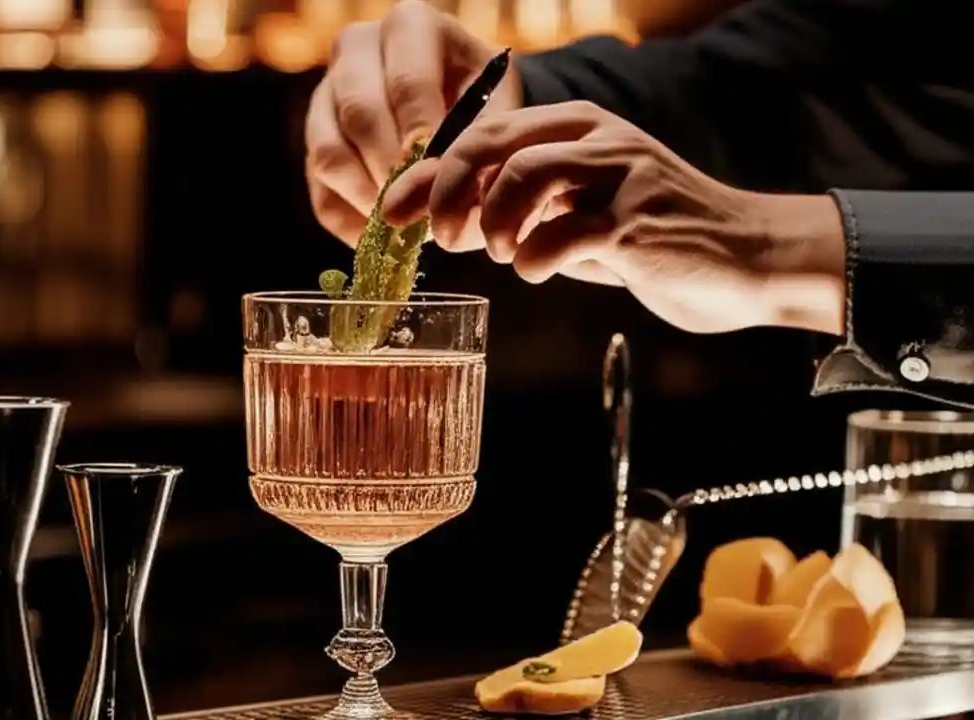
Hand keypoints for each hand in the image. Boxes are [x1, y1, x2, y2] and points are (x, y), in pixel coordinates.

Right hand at [305, 0, 521, 245]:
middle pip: (358, 115)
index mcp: (410, 25)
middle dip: (391, 171)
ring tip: (403, 226)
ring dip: (367, 200)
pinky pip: (320, 190)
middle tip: (421, 207)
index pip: (405, 82)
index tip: (434, 174)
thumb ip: (480, 146)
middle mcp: (357, 48)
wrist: (464, 107)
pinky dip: (350, 222)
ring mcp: (326, 94)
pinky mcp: (313, 140)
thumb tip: (450, 196)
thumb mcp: (498, 109)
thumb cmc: (486, 104)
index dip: (419, 135)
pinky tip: (383, 239)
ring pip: (328, 154)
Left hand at [382, 101, 846, 334]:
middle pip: (494, 144)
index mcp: (574, 127)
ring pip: (525, 174)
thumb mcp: (576, 215)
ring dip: (494, 223)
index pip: (480, 135)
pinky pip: (563, 234)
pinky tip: (538, 269)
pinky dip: (534, 259)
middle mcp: (596, 137)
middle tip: (441, 235)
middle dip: (450, 193)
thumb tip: (442, 224)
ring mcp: (622, 174)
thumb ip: (518, 212)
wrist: (746, 257)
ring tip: (500, 253)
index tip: (393, 213)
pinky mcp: (640, 220)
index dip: (427, 175)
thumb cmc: (650, 239)